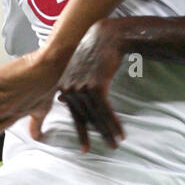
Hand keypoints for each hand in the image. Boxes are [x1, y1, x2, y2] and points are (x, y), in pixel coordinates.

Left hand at [58, 21, 125, 151]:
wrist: (106, 36)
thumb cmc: (92, 51)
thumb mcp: (76, 67)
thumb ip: (69, 85)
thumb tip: (63, 100)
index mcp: (64, 86)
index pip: (75, 114)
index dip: (82, 131)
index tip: (85, 147)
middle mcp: (70, 89)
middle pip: (86, 118)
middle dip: (97, 135)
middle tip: (105, 148)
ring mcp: (82, 89)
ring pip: (97, 117)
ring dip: (109, 132)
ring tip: (116, 143)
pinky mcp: (96, 87)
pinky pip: (106, 110)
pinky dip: (114, 123)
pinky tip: (121, 133)